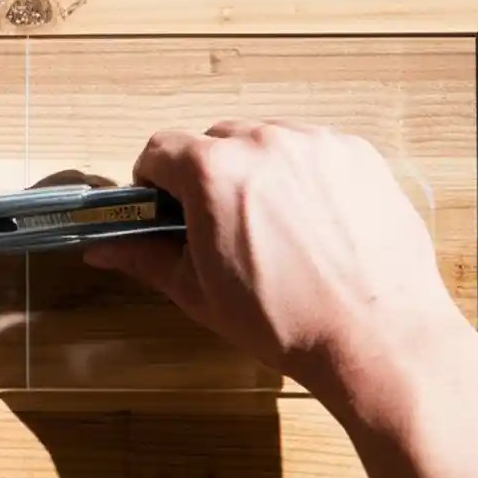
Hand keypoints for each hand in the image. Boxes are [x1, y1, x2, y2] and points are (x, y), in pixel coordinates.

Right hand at [84, 120, 464, 390]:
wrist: (376, 337)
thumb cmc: (282, 321)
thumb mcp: (197, 291)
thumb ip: (145, 257)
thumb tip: (102, 249)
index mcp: (213, 172)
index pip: (160, 149)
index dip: (153, 181)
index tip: (163, 208)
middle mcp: (263, 142)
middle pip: (213, 140)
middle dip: (206, 175)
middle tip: (218, 224)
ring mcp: (315, 144)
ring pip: (264, 141)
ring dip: (255, 170)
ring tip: (271, 225)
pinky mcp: (357, 155)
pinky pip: (311, 150)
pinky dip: (302, 174)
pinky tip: (312, 222)